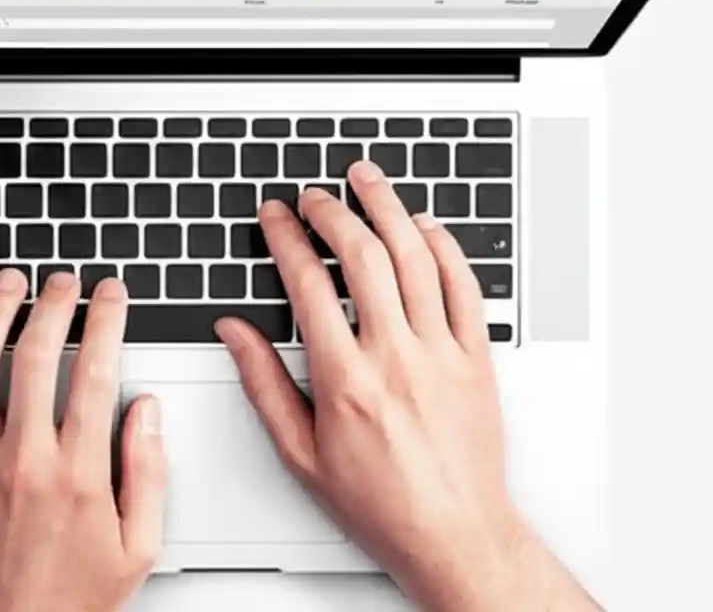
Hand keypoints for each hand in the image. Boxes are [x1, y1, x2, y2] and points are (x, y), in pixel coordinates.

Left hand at [0, 271, 164, 611]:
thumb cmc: (72, 601)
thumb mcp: (138, 546)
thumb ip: (147, 473)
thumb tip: (147, 411)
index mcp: (77, 474)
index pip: (94, 373)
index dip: (107, 322)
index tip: (112, 296)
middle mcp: (21, 462)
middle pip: (34, 357)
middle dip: (54, 305)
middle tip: (64, 281)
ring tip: (8, 285)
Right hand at [216, 160, 598, 611]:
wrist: (453, 532)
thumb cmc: (379, 502)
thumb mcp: (300, 452)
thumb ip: (264, 383)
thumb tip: (235, 332)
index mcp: (345, 379)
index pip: (308, 284)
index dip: (286, 238)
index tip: (275, 216)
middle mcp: (395, 357)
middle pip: (363, 257)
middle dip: (332, 212)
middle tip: (315, 196)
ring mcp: (442, 353)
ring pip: (416, 258)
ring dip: (388, 208)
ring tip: (367, 180)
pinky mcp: (477, 358)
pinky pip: (464, 286)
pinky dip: (445, 247)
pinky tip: (425, 227)